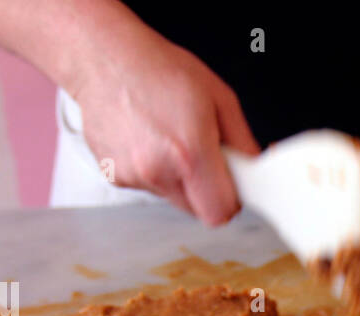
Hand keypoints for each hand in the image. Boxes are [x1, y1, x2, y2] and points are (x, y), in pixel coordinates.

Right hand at [71, 28, 258, 223]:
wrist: (105, 58)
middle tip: (202, 157)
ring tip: (170, 139)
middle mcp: (158, 170)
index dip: (231, 201)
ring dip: (179, 179)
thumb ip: (243, 143)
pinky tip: (148, 140)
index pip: (221, 212)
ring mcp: (132, 176)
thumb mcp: (219, 98)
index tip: (231, 186)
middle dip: (207, 191)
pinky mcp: (114, 176)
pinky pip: (148, 186)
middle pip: (198, 211)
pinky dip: (154, 171)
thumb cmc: (159, 70)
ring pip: (173, 198)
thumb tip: (254, 169)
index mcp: (189, 152)